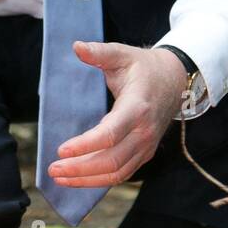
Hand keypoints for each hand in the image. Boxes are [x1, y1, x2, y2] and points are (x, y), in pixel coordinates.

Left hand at [46, 41, 187, 187]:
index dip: (85, 145)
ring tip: (60, 177)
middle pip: (111, 160)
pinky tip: (78, 179)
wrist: (174, 80)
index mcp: (137, 107)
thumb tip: (76, 46)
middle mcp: (144, 131)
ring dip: (87, 179)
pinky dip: (99, 181)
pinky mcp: (144, 153)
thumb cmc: (144, 68)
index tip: (61, 149)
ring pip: (116, 172)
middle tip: (53, 168)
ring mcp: (146, 146)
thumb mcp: (122, 54)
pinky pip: (122, 173)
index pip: (110, 134)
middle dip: (80, 168)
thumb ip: (99, 52)